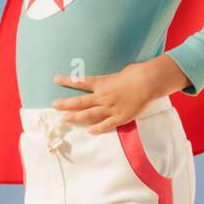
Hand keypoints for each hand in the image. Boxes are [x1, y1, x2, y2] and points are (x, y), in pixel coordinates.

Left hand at [52, 55, 185, 133]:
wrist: (148, 82)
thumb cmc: (136, 73)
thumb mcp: (120, 72)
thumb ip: (111, 79)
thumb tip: (108, 82)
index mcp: (102, 83)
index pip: (81, 82)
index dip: (67, 81)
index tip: (56, 79)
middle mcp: (103, 97)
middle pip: (80, 101)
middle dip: (66, 103)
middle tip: (54, 105)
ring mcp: (111, 108)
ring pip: (89, 115)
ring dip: (76, 117)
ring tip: (65, 118)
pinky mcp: (120, 117)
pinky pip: (106, 125)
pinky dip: (97, 129)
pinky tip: (89, 131)